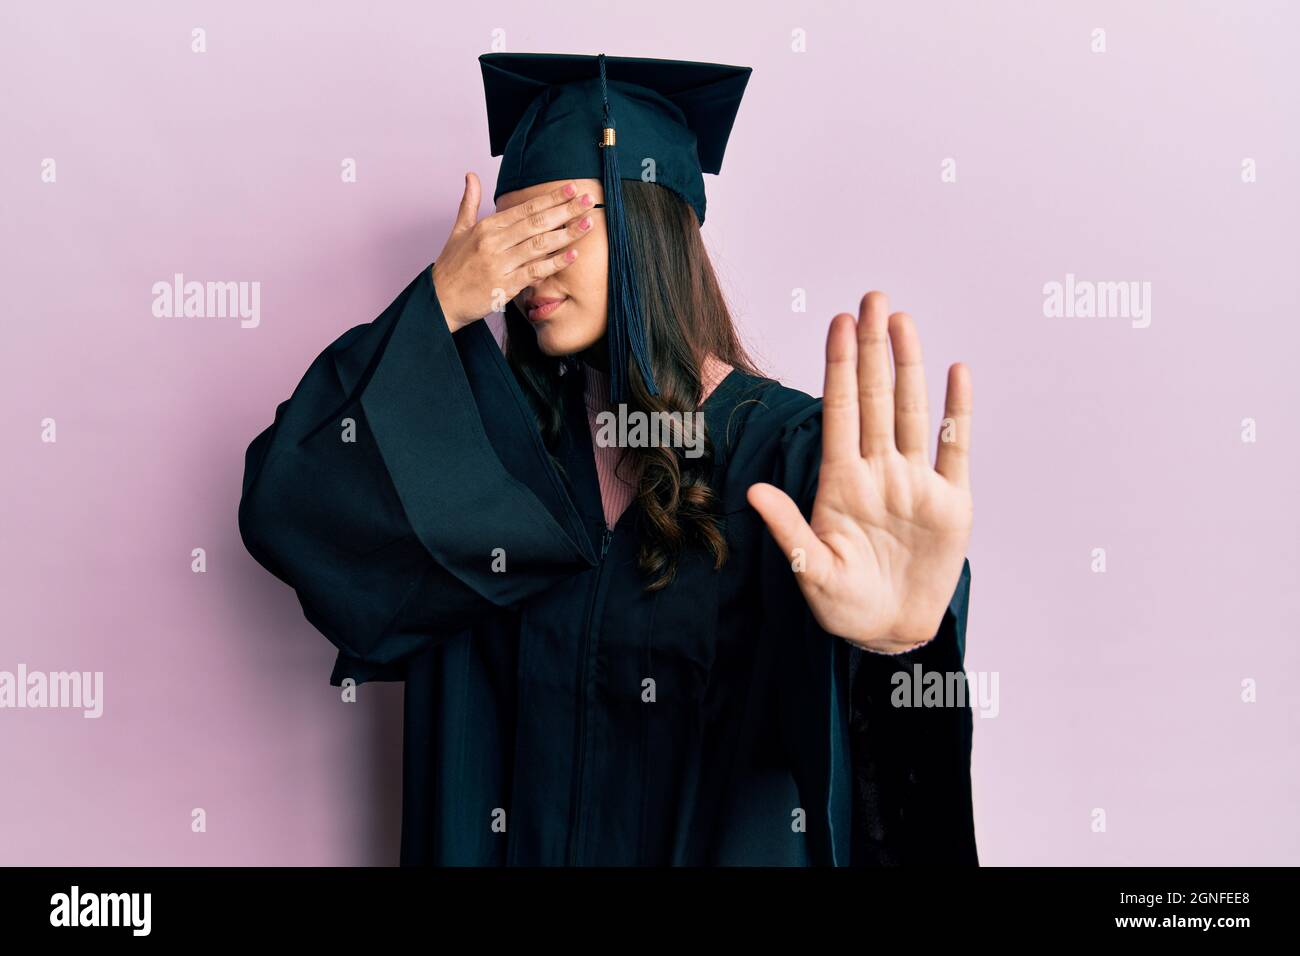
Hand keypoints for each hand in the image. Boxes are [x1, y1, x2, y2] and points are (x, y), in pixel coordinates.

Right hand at [431, 173, 595, 331]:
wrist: (440, 300)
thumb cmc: (451, 266)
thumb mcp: (458, 230)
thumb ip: (469, 203)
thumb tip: (471, 175)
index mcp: (486, 227)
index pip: (524, 208)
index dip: (550, 198)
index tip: (571, 189)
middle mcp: (493, 243)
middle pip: (536, 222)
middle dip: (565, 210)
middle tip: (588, 201)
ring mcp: (499, 264)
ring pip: (538, 244)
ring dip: (566, 233)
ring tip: (587, 223)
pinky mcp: (504, 286)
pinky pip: (534, 272)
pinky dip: (554, 263)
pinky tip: (572, 255)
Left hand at [747, 292, 972, 652]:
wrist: (890, 631)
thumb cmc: (844, 605)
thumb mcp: (812, 572)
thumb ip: (789, 531)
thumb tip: (752, 492)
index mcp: (841, 483)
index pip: (839, 412)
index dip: (839, 368)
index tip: (838, 323)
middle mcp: (878, 471)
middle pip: (875, 399)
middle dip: (872, 349)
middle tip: (872, 297)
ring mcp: (915, 482)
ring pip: (911, 412)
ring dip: (909, 367)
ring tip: (904, 321)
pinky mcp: (951, 502)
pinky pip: (954, 448)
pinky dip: (956, 412)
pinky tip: (956, 373)